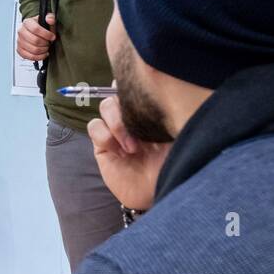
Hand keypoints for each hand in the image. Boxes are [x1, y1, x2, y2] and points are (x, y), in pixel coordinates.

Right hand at [16, 14, 55, 60]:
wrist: (35, 31)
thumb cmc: (41, 26)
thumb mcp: (47, 19)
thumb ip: (50, 17)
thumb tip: (50, 19)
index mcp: (27, 23)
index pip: (35, 29)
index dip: (46, 34)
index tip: (52, 37)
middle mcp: (21, 31)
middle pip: (35, 41)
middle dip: (45, 43)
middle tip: (49, 43)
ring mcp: (19, 41)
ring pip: (33, 50)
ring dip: (43, 50)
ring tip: (46, 47)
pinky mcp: (20, 50)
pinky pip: (29, 56)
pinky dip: (38, 57)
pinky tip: (43, 53)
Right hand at [86, 95, 170, 211]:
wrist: (164, 191)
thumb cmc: (177, 162)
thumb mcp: (179, 132)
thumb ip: (170, 111)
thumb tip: (163, 87)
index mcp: (151, 109)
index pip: (136, 84)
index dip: (132, 81)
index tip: (139, 88)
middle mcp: (132, 117)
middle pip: (117, 91)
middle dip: (125, 106)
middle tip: (139, 126)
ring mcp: (116, 131)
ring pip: (104, 107)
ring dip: (117, 124)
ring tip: (132, 148)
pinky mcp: (103, 147)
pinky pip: (95, 128)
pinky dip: (105, 137)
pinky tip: (121, 153)